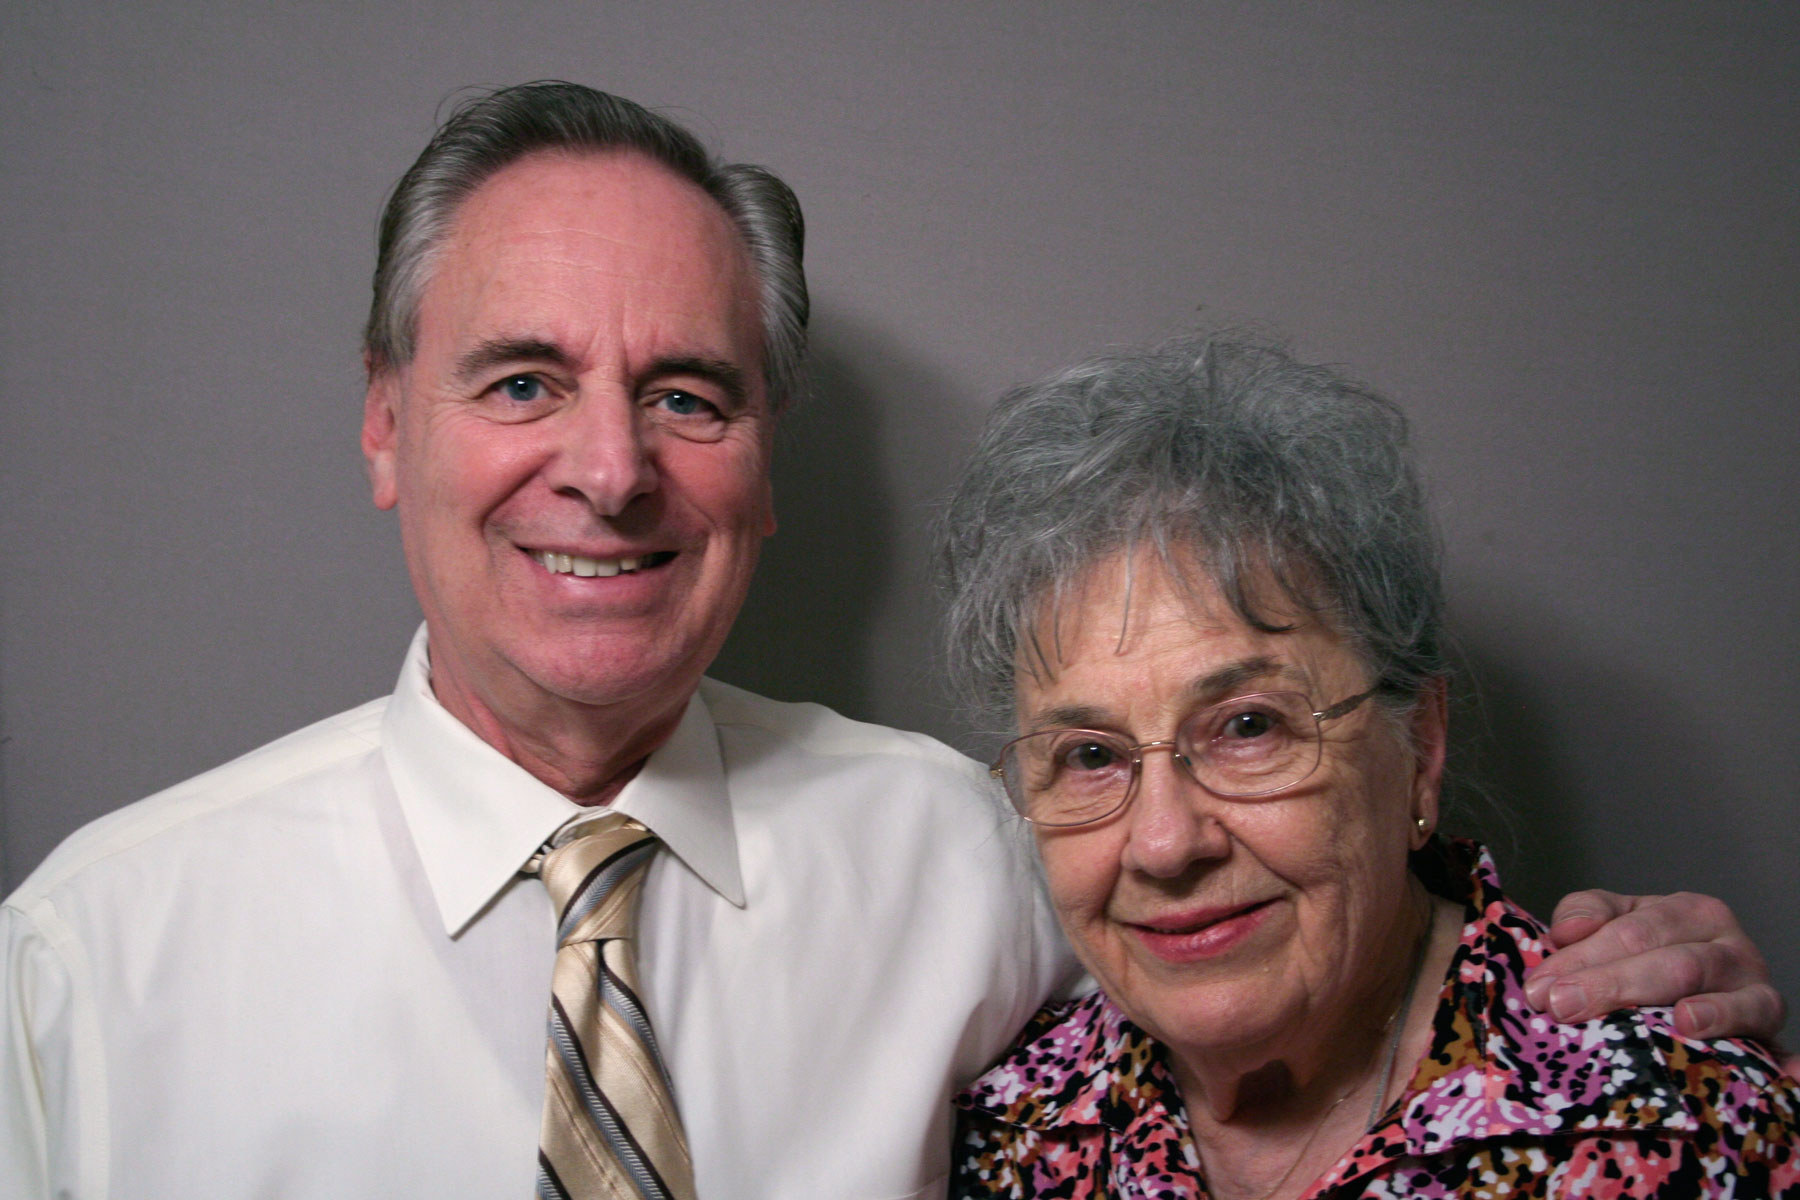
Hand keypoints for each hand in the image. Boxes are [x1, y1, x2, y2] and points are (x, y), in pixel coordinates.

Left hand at [1524, 889, 1794, 1074]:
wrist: (1726, 1008)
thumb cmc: (1658, 963)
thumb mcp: (1618, 929)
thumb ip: (1585, 917)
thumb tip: (1565, 932)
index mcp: (1684, 912)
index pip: (1625, 929)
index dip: (1579, 957)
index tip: (1540, 989)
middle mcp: (1721, 938)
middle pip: (1661, 955)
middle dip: (1608, 980)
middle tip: (1563, 1006)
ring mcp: (1750, 976)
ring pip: (1700, 978)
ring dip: (1665, 999)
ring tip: (1645, 1019)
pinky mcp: (1768, 1015)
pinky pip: (1755, 1014)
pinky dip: (1734, 1022)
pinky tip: (1698, 1028)